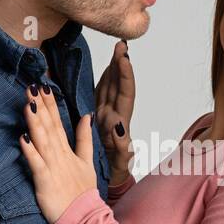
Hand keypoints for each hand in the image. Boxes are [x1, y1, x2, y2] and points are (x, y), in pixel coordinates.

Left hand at [18, 85, 97, 223]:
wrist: (85, 218)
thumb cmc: (82, 193)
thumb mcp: (87, 162)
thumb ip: (85, 138)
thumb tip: (86, 116)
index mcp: (68, 151)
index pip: (59, 123)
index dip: (51, 104)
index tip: (44, 86)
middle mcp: (60, 156)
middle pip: (50, 127)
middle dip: (41, 106)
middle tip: (33, 86)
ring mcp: (53, 168)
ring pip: (43, 141)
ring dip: (35, 122)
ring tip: (29, 103)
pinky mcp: (45, 182)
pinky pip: (36, 164)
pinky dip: (30, 151)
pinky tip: (23, 137)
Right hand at [94, 39, 134, 183]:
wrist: (112, 178)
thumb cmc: (117, 170)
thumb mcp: (120, 161)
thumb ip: (121, 146)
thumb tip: (119, 127)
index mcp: (120, 121)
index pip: (125, 93)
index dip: (125, 75)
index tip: (124, 58)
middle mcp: (115, 113)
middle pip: (119, 85)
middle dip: (121, 64)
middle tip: (121, 45)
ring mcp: (107, 113)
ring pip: (110, 86)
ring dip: (114, 68)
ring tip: (117, 50)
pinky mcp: (98, 116)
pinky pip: (101, 94)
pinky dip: (104, 79)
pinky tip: (105, 68)